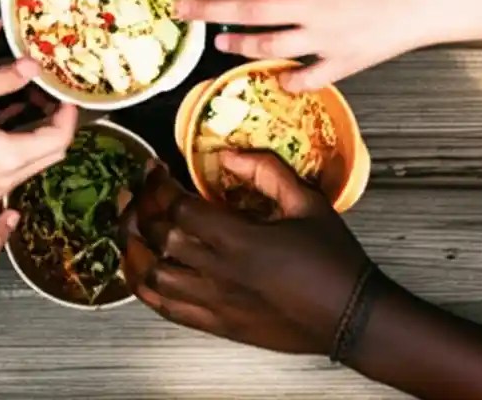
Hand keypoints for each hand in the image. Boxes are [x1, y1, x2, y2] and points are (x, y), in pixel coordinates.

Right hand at [0, 59, 79, 196]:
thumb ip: (4, 78)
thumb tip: (31, 65)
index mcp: (8, 156)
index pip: (59, 138)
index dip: (67, 113)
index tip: (62, 90)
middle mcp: (4, 179)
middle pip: (51, 154)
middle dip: (56, 122)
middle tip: (47, 92)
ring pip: (32, 161)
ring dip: (36, 131)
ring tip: (27, 96)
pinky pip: (11, 165)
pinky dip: (17, 141)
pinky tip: (6, 113)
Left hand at [120, 152, 369, 354]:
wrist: (352, 318)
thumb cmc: (334, 260)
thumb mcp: (307, 202)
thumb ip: (266, 171)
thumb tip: (226, 156)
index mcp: (240, 239)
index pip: (178, 207)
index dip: (158, 184)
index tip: (156, 168)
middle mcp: (219, 272)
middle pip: (158, 237)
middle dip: (140, 209)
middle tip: (137, 191)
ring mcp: (214, 302)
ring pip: (152, 275)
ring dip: (134, 248)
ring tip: (129, 227)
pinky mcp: (217, 325)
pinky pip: (166, 309)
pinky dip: (145, 288)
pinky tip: (139, 271)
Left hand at [173, 0, 438, 89]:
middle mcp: (312, 5)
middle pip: (249, 9)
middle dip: (209, 9)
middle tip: (182, 11)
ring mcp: (326, 37)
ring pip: (270, 46)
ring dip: (239, 44)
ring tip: (219, 41)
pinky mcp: (343, 61)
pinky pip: (309, 77)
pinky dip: (290, 80)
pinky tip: (276, 79)